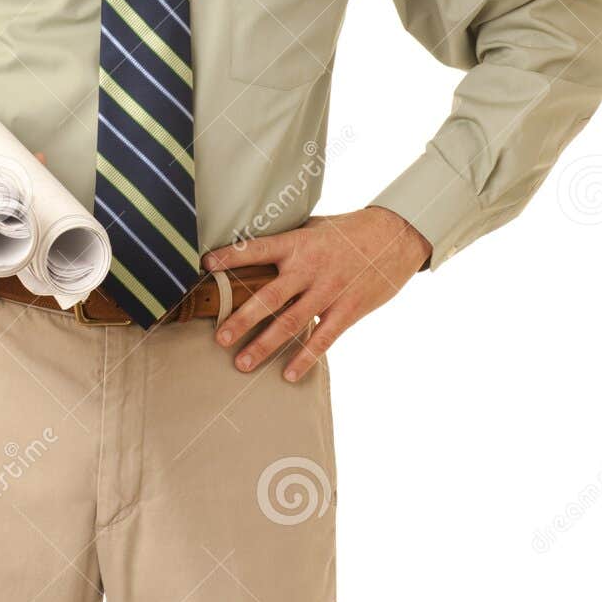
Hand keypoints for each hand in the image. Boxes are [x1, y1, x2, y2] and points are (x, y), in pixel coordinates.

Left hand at [201, 207, 431, 382]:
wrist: (395, 237)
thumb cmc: (349, 231)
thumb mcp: (315, 227)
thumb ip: (288, 242)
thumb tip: (254, 250)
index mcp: (299, 244)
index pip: (258, 249)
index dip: (231, 256)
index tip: (206, 265)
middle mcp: (310, 269)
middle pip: (269, 296)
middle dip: (242, 319)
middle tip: (220, 338)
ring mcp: (329, 291)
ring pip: (292, 323)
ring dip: (265, 345)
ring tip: (242, 363)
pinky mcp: (348, 310)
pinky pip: (323, 339)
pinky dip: (305, 358)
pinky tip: (287, 374)